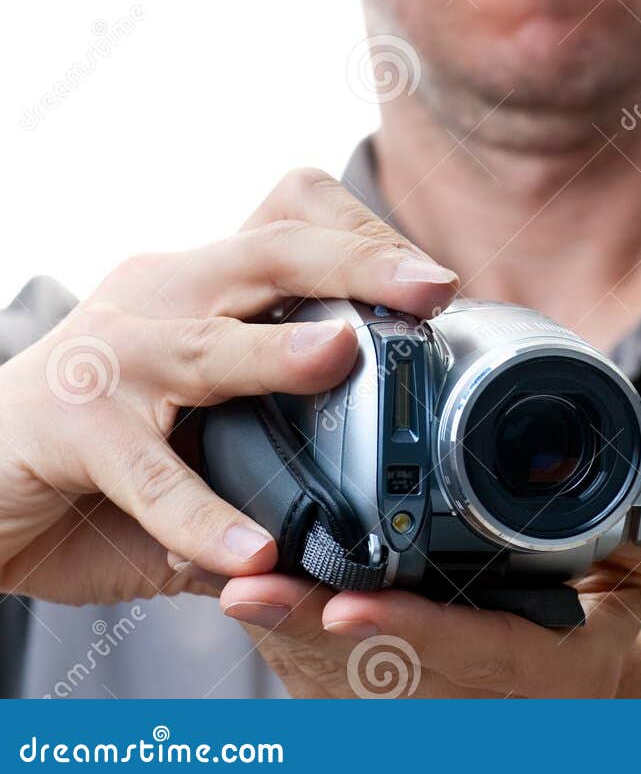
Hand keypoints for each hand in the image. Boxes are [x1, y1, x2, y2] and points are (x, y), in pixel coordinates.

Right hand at [0, 169, 456, 607]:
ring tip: (340, 359)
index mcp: (196, 282)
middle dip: (357, 263)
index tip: (434, 281)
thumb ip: (269, 455)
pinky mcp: (73, 431)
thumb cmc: (88, 449)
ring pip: (208, 345)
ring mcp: (113, 359)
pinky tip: (253, 550)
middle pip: (268, 252)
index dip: (365, 240)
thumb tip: (368, 510)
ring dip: (277, 353)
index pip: (290, 223)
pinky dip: (204, 515)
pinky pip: (150, 477)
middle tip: (431, 287)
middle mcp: (158, 296)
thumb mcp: (193, 426)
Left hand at [216, 540, 640, 698]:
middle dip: (305, 627)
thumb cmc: (589, 642)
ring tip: (231, 583)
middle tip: (249, 589)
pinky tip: (238, 597)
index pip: (459, 648)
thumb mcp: (627, 598)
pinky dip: (279, 639)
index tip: (349, 608)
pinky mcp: (377, 702)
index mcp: (521, 662)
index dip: (403, 630)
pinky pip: (317, 678)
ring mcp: (411, 704)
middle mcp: (458, 693)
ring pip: (333, 676)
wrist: (572, 714)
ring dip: (280, 632)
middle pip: (370, 665)